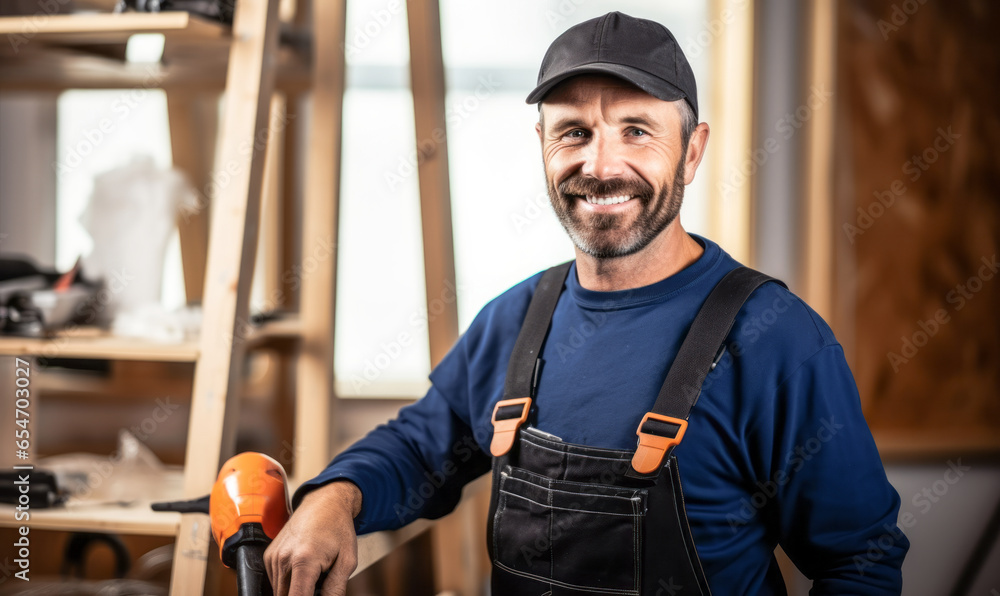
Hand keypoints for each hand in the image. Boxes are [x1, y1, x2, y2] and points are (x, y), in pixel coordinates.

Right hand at [264, 480, 362, 595]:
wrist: (325, 502)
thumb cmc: (337, 527)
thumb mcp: (347, 560)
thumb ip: (336, 589)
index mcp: (304, 560)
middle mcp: (283, 559)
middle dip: (302, 595)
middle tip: (319, 585)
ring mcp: (273, 557)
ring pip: (279, 592)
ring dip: (295, 590)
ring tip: (314, 575)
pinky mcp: (269, 556)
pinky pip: (275, 581)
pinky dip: (288, 582)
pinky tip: (303, 569)